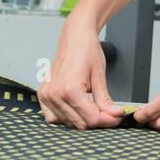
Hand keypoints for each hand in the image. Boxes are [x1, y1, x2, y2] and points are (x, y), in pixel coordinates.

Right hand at [38, 15, 125, 129]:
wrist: (75, 37)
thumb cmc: (87, 51)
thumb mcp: (100, 76)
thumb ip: (105, 100)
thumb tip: (115, 115)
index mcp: (70, 89)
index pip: (91, 118)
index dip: (107, 120)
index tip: (117, 117)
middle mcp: (55, 94)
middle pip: (80, 123)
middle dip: (98, 120)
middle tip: (110, 112)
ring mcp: (46, 96)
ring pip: (68, 122)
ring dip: (83, 119)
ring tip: (95, 107)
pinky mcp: (42, 95)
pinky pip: (54, 117)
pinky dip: (67, 116)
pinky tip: (77, 107)